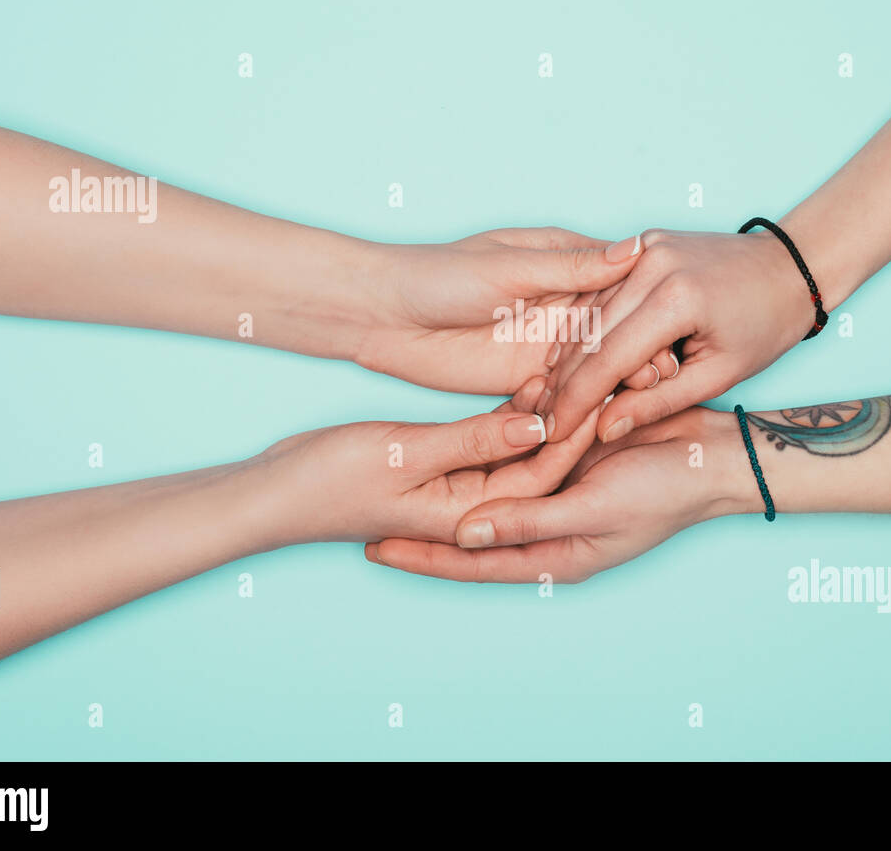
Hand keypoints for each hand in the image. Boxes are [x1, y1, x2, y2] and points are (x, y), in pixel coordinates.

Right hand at [247, 380, 603, 546]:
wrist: (276, 492)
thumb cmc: (329, 480)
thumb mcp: (404, 455)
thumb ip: (473, 441)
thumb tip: (538, 426)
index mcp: (470, 516)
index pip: (543, 477)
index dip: (577, 434)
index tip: (608, 392)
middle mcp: (474, 507)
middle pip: (542, 467)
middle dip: (577, 427)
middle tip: (614, 380)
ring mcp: (460, 490)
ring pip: (521, 453)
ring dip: (550, 418)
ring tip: (587, 374)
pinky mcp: (445, 468)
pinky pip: (493, 442)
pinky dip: (515, 416)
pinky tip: (537, 381)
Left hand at [349, 227, 653, 394]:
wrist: (383, 316)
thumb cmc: (438, 275)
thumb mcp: (510, 268)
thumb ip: (571, 267)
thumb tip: (634, 249)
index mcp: (567, 266)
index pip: (622, 291)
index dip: (645, 315)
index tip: (666, 337)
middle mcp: (565, 308)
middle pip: (617, 336)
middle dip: (634, 357)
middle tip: (651, 379)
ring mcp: (548, 348)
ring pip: (595, 372)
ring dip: (611, 388)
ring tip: (627, 404)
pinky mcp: (526, 383)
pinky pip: (563, 400)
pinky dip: (575, 411)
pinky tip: (589, 424)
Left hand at [365, 407, 760, 582]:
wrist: (709, 454)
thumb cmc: (663, 492)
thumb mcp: (590, 510)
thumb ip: (527, 522)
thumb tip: (464, 535)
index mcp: (554, 553)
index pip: (473, 562)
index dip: (424, 557)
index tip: (375, 548)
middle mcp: (548, 524)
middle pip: (473, 528)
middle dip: (426, 523)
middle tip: (372, 513)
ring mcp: (554, 489)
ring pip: (490, 485)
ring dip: (456, 476)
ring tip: (403, 466)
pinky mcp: (564, 454)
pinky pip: (515, 451)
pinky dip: (490, 441)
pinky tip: (456, 428)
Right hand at [540, 228, 817, 442]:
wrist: (789, 266)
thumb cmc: (765, 324)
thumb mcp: (719, 375)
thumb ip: (658, 402)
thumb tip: (605, 428)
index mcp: (676, 297)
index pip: (607, 358)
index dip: (576, 400)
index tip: (555, 431)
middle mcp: (652, 263)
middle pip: (587, 332)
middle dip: (563, 381)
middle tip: (545, 420)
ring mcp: (644, 248)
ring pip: (586, 310)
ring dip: (568, 355)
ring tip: (553, 397)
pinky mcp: (641, 244)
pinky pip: (601, 291)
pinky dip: (585, 327)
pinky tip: (571, 360)